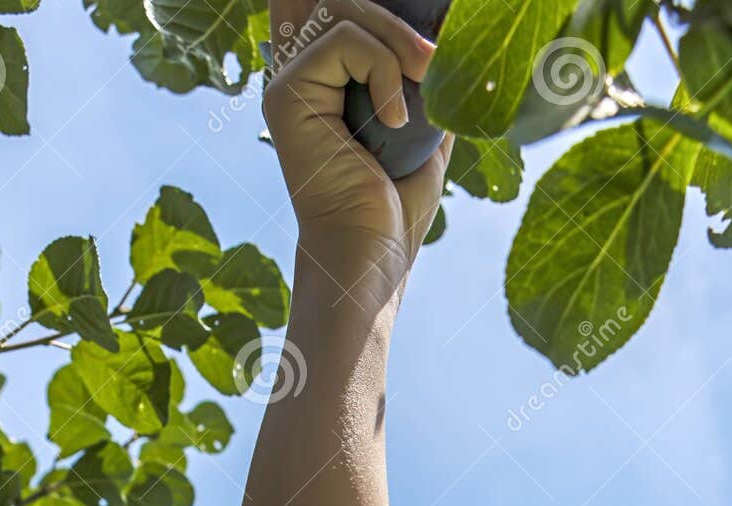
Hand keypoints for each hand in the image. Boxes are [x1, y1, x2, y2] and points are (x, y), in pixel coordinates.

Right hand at [264, 0, 452, 303]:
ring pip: (345, 10)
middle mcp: (303, 76)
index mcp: (328, 82)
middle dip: (400, 21)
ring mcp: (291, 84)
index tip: (422, 52)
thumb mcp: (425, 132)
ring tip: (424, 80)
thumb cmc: (396, 209)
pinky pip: (344, 40)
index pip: (344, 14)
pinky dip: (383, 69)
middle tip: (433, 62)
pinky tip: (395, 119)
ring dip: (397, 40)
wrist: (373, 254)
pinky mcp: (287, 95)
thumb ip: (426, 83)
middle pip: (345, 2)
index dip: (384, 15)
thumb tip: (445, 38)